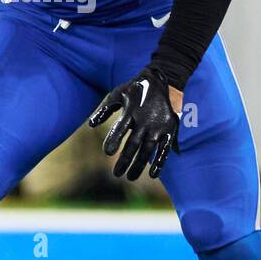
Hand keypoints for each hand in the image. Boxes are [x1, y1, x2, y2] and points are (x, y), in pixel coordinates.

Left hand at [89, 66, 179, 180]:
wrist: (162, 82)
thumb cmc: (134, 90)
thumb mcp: (117, 94)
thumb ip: (104, 110)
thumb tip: (90, 125)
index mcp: (131, 111)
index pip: (121, 128)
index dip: (114, 140)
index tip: (107, 153)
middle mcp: (145, 120)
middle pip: (133, 144)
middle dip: (124, 160)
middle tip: (116, 174)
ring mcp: (158, 126)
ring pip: (148, 150)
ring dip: (139, 165)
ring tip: (129, 177)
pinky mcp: (169, 130)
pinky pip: (164, 149)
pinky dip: (160, 162)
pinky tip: (152, 174)